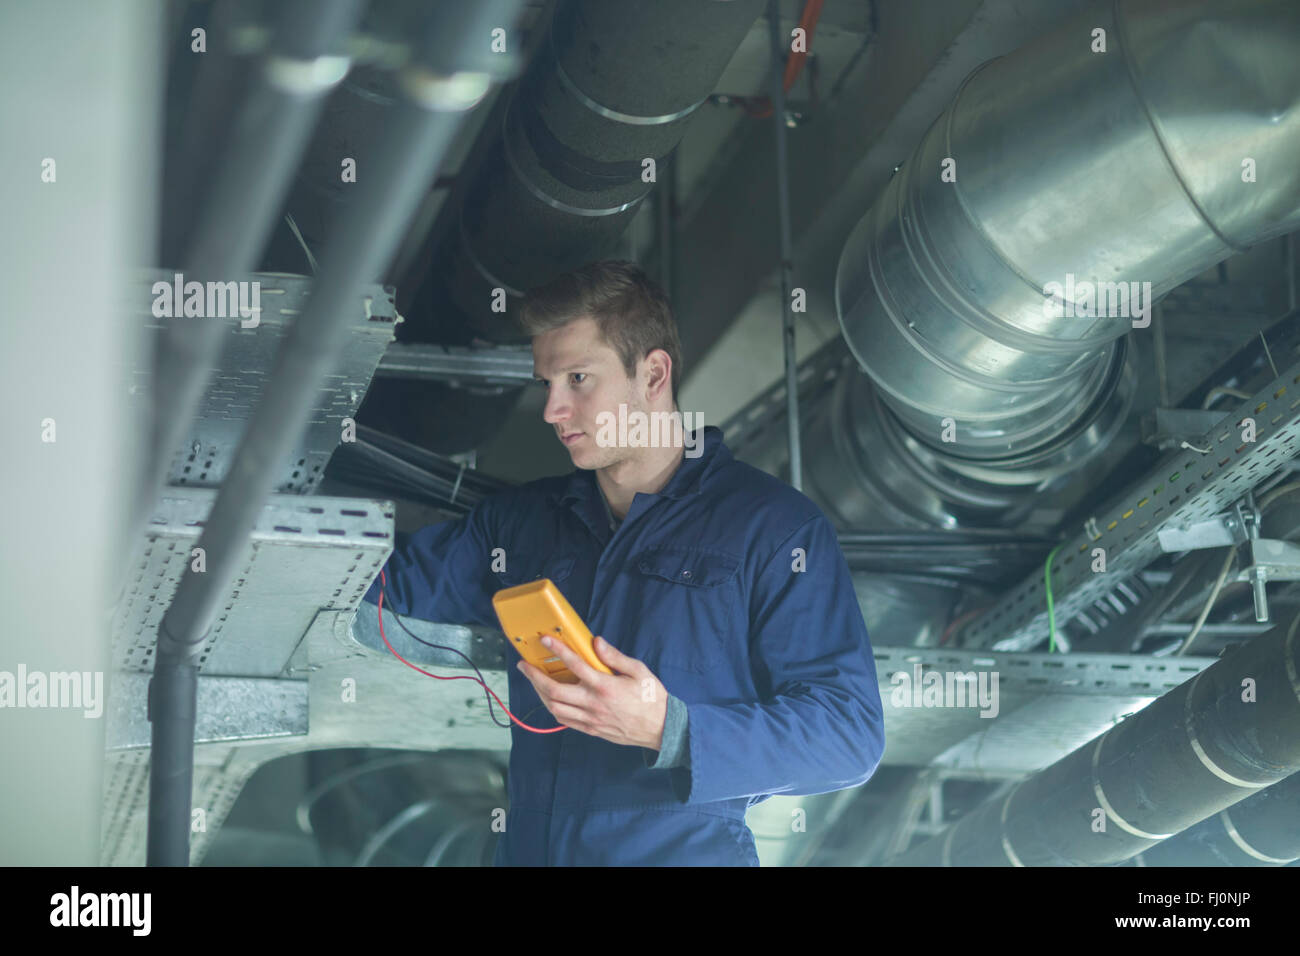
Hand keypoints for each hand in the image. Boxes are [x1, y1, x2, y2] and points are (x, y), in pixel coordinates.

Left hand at [516, 635, 667, 749]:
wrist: (661, 729)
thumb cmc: (652, 698)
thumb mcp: (639, 671)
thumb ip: (615, 657)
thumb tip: (596, 642)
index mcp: (605, 686)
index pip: (575, 664)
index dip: (558, 650)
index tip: (545, 640)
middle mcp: (594, 703)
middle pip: (554, 691)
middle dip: (534, 677)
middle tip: (525, 666)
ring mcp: (591, 719)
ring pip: (555, 708)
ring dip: (540, 694)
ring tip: (535, 681)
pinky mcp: (591, 729)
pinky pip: (564, 721)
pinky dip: (553, 708)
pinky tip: (551, 699)